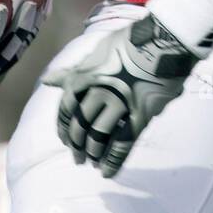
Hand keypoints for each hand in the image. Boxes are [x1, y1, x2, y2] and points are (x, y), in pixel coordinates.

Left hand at [47, 14, 195, 176]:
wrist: (163, 41)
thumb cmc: (130, 42)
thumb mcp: (97, 53)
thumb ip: (73, 72)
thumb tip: (48, 81)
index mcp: (84, 77)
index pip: (66, 109)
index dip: (64, 127)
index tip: (64, 139)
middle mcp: (97, 93)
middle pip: (80, 126)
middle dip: (76, 144)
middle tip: (76, 157)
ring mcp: (118, 106)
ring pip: (98, 137)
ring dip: (92, 153)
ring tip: (91, 163)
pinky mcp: (140, 116)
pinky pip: (122, 144)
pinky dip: (113, 161)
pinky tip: (107, 172)